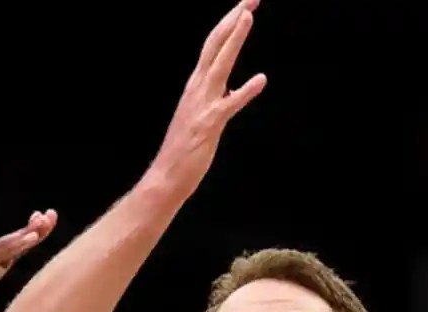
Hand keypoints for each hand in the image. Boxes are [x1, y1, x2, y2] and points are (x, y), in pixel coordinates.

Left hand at [0, 211, 58, 311]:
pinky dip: (19, 245)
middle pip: (0, 246)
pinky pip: (4, 256)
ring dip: (25, 233)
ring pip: (4, 247)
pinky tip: (34, 237)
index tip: (31, 237)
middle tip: (47, 217)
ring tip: (47, 218)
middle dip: (24, 232)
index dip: (10, 247)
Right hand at [146, 0, 267, 199]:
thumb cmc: (185, 150)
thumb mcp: (203, 115)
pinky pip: (230, 104)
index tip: (246, 5)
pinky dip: (245, 91)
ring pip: (219, 64)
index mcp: (196, 84)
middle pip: (215, 44)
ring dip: (234, 39)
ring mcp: (202, 104)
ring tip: (247, 16)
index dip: (230, 23)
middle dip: (234, 18)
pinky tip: (261, 80)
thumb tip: (235, 89)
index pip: (213, 45)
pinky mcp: (209, 124)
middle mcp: (197, 88)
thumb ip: (218, 98)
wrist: (166, 177)